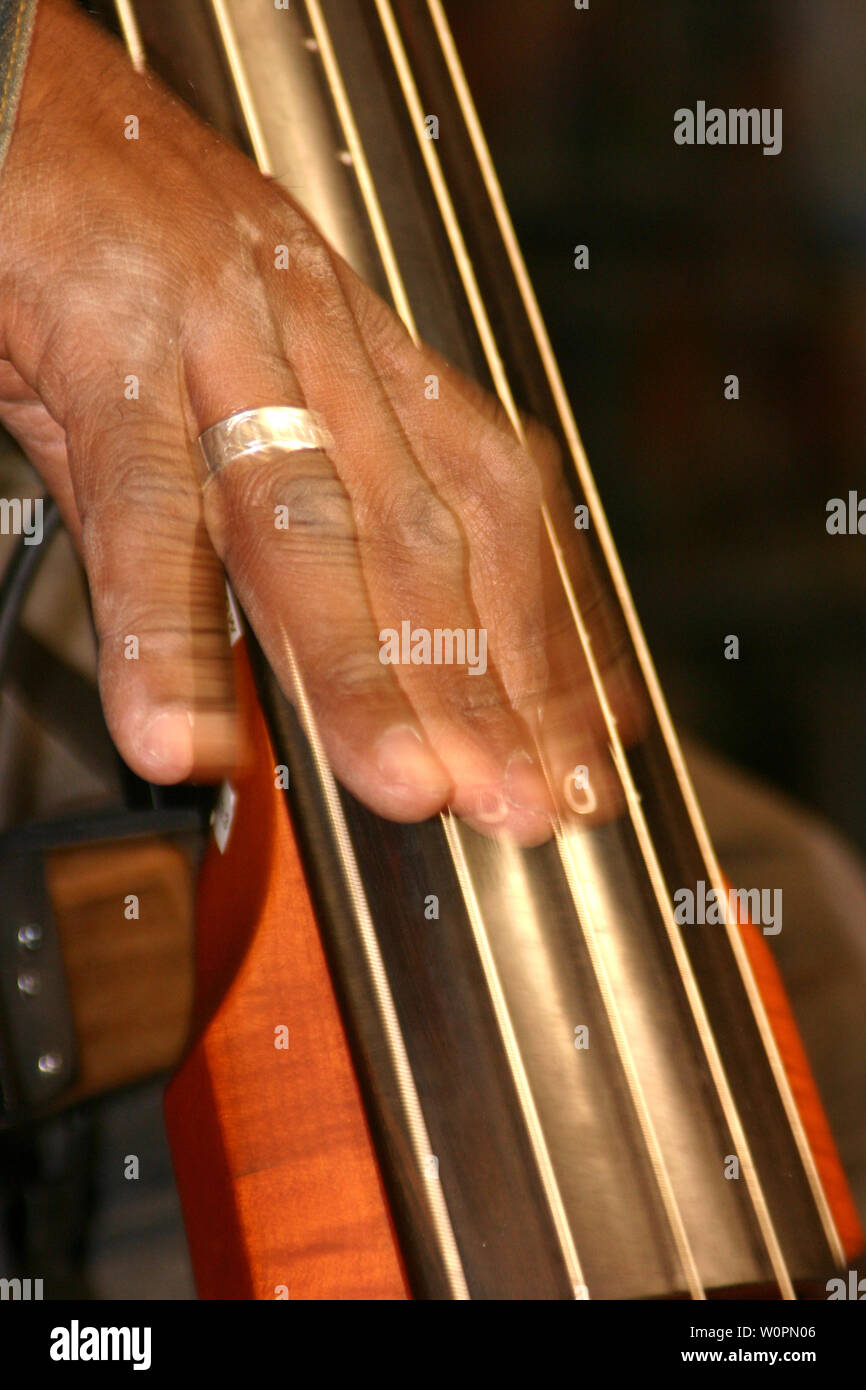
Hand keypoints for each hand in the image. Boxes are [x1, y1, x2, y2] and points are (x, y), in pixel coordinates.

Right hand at [0, 0, 640, 843]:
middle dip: (484, 685)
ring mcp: (222, 342)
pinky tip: (182, 737)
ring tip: (407, 788)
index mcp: (364, 353)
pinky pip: (144, 508)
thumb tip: (347, 642)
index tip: (587, 750)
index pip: (495, 512)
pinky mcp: (110, 347)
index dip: (549, 639)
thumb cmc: (131, 244)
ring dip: (363, 669)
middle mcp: (322, 344)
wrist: (17, 95)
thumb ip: (289, 507)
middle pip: (425, 539)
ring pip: (310, 526)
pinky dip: (166, 631)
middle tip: (527, 805)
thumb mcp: (242, 377)